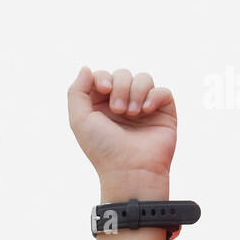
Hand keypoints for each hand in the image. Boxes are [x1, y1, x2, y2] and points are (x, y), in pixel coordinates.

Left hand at [67, 67, 175, 189]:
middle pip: (123, 73)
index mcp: (102, 107)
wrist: (131, 171)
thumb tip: (86, 68)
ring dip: (136, 91)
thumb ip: (76, 92)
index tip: (104, 89)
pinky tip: (146, 112)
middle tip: (118, 109)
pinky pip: (162, 91)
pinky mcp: (163, 112)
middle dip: (120, 86)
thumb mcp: (80, 121)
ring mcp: (144, 108)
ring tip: (133, 113)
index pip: (103, 76)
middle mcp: (123, 105)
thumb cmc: (104, 150)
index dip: (103, 77)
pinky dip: (154, 96)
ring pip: (143, 78)